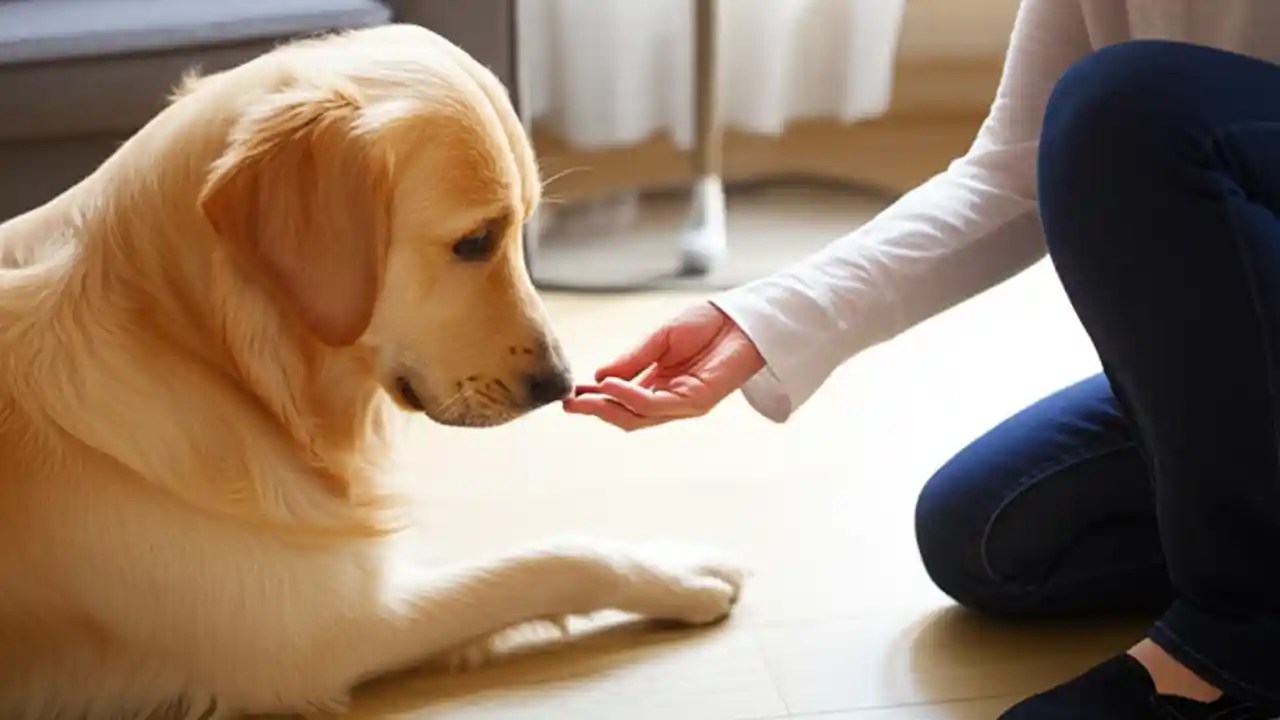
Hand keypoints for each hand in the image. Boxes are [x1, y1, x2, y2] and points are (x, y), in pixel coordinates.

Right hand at [563, 302, 764, 430]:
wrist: (742, 316)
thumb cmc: (708, 325)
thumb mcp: (660, 339)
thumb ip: (633, 360)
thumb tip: (599, 377)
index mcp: (659, 384)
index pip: (622, 400)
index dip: (595, 399)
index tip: (569, 395)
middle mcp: (669, 399)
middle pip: (627, 415)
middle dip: (596, 410)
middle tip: (568, 405)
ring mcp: (683, 403)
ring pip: (638, 416)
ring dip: (609, 406)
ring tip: (585, 396)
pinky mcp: (697, 401)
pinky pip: (656, 405)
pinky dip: (631, 397)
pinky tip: (612, 386)